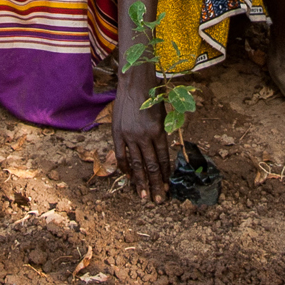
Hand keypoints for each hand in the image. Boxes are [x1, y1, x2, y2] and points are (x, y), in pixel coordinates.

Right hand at [112, 76, 172, 201]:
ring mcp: (130, 136)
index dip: (165, 176)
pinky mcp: (118, 133)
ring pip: (136, 164)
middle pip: (151, 166)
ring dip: (140, 182)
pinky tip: (129, 178)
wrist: (134, 84)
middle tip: (158, 200)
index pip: (163, 160)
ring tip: (143, 196)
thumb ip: (162, 136)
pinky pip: (121, 155)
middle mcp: (144, 137)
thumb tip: (162, 156)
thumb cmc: (152, 98)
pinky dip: (125, 168)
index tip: (167, 188)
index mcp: (159, 132)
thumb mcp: (163, 117)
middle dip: (155, 185)